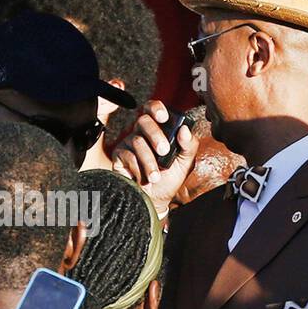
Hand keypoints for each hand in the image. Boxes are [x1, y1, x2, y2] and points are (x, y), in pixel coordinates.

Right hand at [113, 99, 197, 216]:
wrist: (154, 200)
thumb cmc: (169, 179)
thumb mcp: (185, 163)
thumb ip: (189, 146)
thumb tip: (185, 129)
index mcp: (158, 129)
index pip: (153, 109)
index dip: (156, 108)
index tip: (164, 117)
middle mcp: (141, 132)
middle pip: (143, 120)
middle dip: (155, 135)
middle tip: (164, 151)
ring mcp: (128, 143)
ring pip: (137, 140)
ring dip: (149, 160)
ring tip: (156, 177)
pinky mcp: (118, 155)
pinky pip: (126, 154)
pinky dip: (138, 168)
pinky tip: (142, 178)